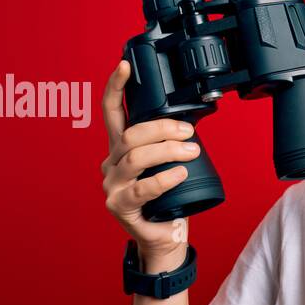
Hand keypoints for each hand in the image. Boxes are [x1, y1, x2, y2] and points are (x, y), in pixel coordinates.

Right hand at [99, 58, 195, 270]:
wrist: (165, 238)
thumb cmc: (169, 200)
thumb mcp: (168, 165)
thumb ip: (170, 143)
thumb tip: (193, 120)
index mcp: (120, 149)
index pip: (112, 113)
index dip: (116, 87)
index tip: (125, 65)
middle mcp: (111, 164)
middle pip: (130, 134)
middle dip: (161, 128)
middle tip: (189, 132)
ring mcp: (112, 185)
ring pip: (136, 158)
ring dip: (167, 150)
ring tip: (190, 151)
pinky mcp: (120, 206)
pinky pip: (142, 188)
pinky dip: (164, 178)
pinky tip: (180, 173)